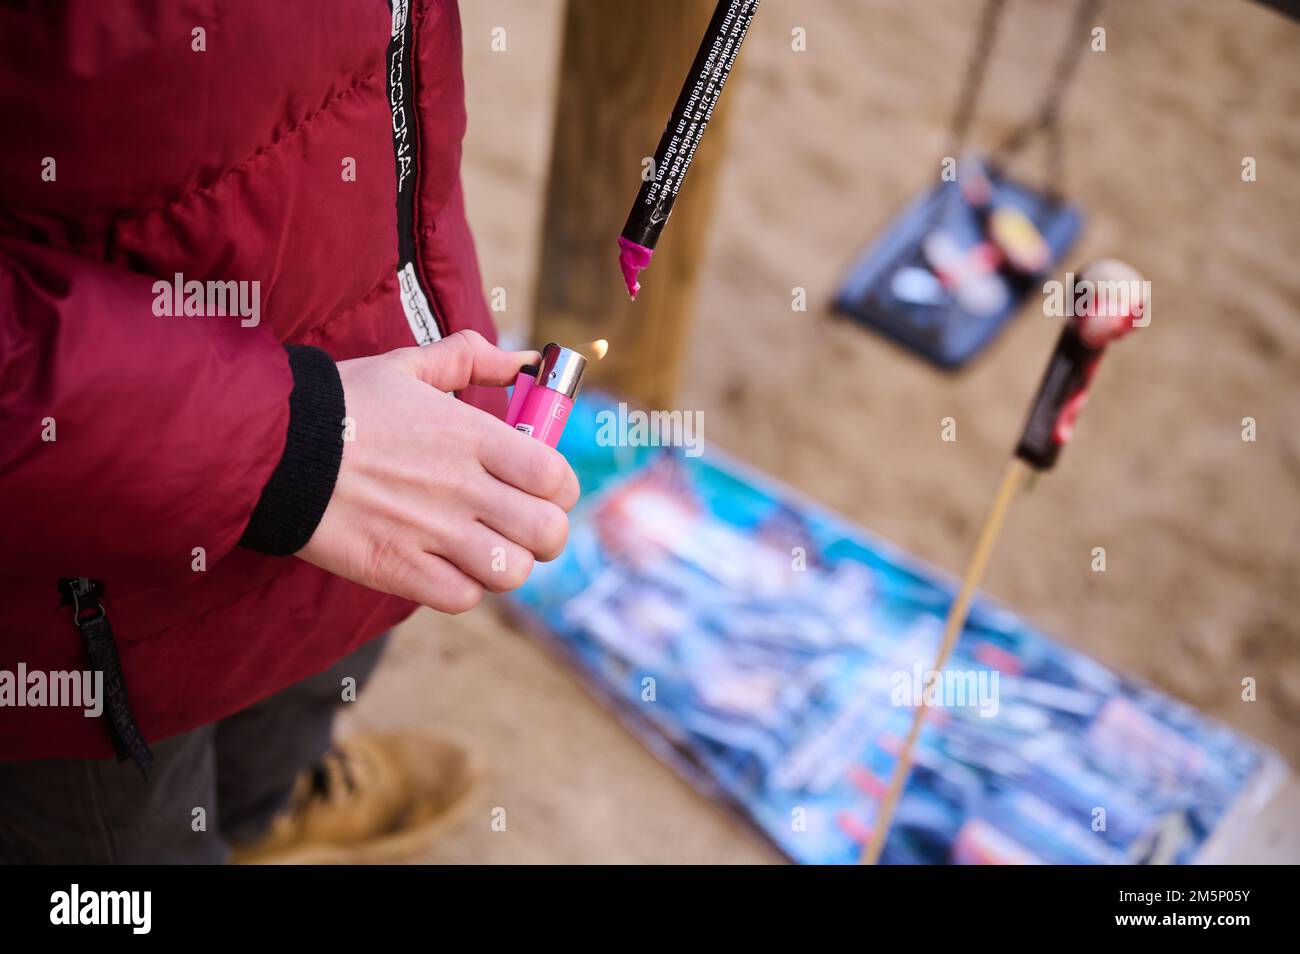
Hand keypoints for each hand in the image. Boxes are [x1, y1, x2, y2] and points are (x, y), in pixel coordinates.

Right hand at [297, 331, 578, 612]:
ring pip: (511, 572)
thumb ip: (471, 358)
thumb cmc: (341, 405)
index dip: (561, 490)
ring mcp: (432, 531)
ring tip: (482, 551)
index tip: (543, 490)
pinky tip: (444, 568)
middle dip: (545, 536)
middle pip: (548, 533)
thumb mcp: (408, 366)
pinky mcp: (398, 568)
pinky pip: (462, 597)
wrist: (271, 446)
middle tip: (521, 528)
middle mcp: (463, 486)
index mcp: (473, 437)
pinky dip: (461, 589)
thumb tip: (524, 361)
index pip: (557, 478)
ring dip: (504, 566)